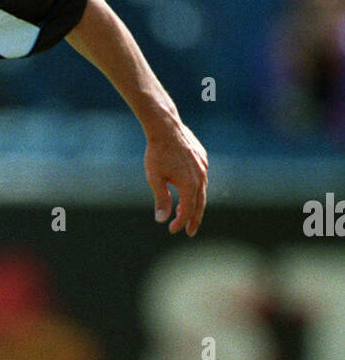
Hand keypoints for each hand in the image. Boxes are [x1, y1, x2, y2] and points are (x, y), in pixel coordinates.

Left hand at [144, 119, 207, 236]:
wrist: (166, 127)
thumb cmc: (157, 153)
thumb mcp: (155, 179)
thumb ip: (161, 200)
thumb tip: (162, 220)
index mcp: (189, 184)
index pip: (187, 211)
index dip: (180, 223)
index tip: (171, 230)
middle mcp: (200, 177)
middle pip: (199, 204)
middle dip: (194, 220)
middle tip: (190, 232)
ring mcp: (203, 166)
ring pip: (202, 191)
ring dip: (195, 204)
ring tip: (185, 213)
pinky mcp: (202, 158)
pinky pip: (202, 178)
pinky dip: (196, 189)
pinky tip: (188, 191)